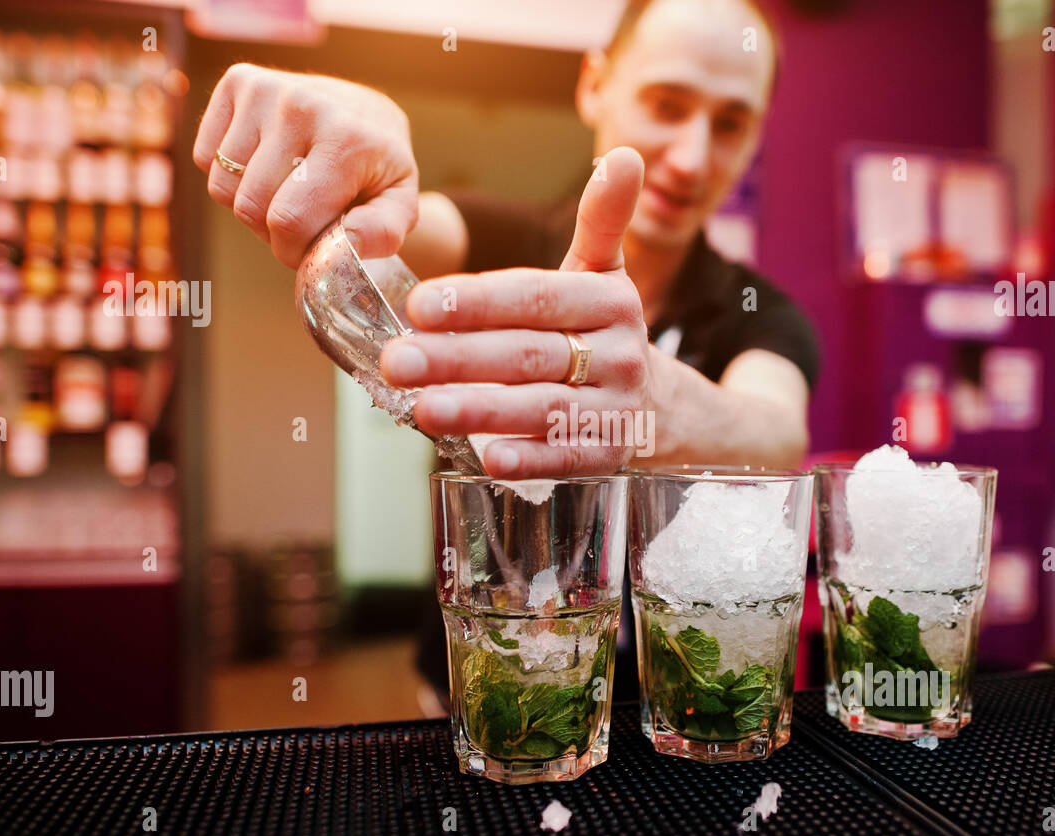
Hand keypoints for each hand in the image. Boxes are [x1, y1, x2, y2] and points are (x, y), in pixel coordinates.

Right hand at [193, 64, 417, 266]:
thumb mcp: (399, 204)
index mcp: (345, 139)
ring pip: (223, 187)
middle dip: (272, 233)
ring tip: (285, 193)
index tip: (310, 249)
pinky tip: (266, 164)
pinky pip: (206, 158)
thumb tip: (352, 240)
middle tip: (301, 222)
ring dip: (250, 206)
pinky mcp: (237, 81)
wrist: (367, 113)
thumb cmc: (379, 169)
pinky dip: (231, 175)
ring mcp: (264, 89)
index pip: (288, 219)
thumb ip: (384, 232)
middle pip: (250, 207)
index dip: (291, 251)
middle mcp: (300, 105)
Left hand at [379, 147, 649, 478]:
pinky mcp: (609, 456)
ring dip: (481, 410)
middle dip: (458, 358)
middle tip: (395, 361)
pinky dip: (529, 460)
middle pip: (529, 354)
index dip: (477, 302)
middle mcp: (620, 354)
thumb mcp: (602, 274)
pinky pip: (567, 458)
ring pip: (543, 408)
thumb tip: (623, 155)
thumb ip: (601, 220)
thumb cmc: (599, 331)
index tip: (418, 306)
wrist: (659, 406)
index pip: (536, 297)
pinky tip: (486, 458)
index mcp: (611, 301)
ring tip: (422, 408)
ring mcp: (617, 409)